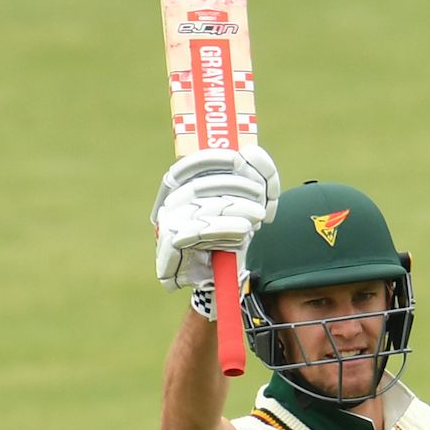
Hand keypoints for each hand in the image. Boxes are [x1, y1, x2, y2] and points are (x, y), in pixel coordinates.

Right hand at [151, 146, 279, 289]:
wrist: (225, 277)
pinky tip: (244, 230)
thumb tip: (252, 151)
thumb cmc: (235, 234)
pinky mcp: (170, 246)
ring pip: (200, 208)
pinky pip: (196, 232)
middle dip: (233, 186)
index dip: (210, 159)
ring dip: (234, 209)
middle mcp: (172, 203)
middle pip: (198, 187)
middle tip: (260, 193)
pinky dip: (223, 228)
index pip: (188, 166)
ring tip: (257, 215)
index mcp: (184, 188)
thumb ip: (261, 175)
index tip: (237, 158)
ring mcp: (168, 224)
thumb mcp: (254, 202)